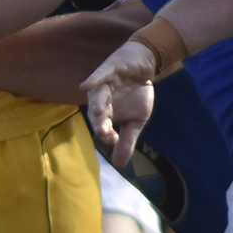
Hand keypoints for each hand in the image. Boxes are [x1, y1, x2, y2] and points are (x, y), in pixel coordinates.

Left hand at [81, 42, 160, 165]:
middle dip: (99, 121)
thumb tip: (120, 166)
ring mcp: (103, 83)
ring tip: (98, 112)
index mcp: (105, 113)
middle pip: (97, 112)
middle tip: (102, 131)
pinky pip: (100, 74)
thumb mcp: (136, 121)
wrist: (146, 66)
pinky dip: (93, 79)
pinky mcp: (109, 68)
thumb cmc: (137, 94)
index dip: (107, 133)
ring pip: (97, 95)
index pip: (102, 125)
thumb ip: (127, 141)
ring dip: (97, 103)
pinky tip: (85, 85)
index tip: (114, 140)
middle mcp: (100, 99)